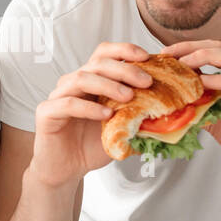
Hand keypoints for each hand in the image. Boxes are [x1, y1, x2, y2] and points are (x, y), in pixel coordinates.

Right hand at [29, 41, 153, 187]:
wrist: (66, 170)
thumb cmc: (92, 146)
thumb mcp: (122, 129)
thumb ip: (141, 118)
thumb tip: (174, 113)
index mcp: (90, 80)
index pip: (105, 54)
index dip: (124, 50)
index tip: (146, 57)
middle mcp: (72, 83)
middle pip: (97, 63)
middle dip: (124, 69)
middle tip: (146, 82)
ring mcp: (58, 96)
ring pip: (81, 78)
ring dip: (108, 85)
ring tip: (128, 97)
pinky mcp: (46, 113)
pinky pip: (68, 103)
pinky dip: (89, 107)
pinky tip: (106, 114)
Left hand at [158, 39, 220, 179]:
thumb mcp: (212, 116)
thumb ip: (197, 103)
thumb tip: (168, 99)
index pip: (214, 50)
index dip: (189, 47)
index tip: (165, 54)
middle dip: (193, 48)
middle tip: (169, 55)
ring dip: (206, 57)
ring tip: (184, 63)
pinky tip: (204, 83)